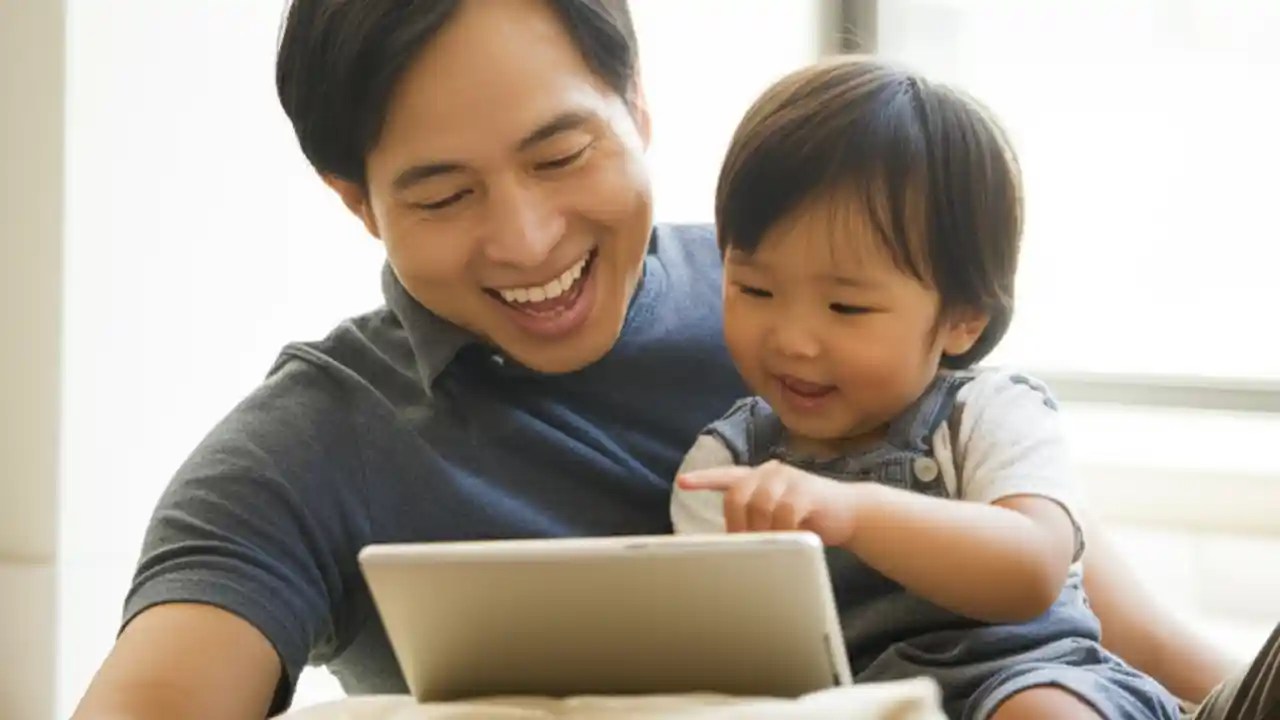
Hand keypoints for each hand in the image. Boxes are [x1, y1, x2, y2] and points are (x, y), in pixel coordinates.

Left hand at [677, 461, 860, 546]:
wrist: (850, 514)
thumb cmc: (809, 519)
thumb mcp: (776, 516)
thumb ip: (754, 519)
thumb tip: (729, 544)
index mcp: (760, 478)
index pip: (727, 476)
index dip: (704, 479)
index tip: (683, 482)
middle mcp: (770, 472)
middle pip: (737, 496)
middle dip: (737, 525)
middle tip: (744, 548)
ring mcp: (788, 479)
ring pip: (759, 506)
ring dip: (760, 531)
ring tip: (769, 547)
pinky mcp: (806, 491)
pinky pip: (784, 513)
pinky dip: (781, 531)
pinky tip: (788, 540)